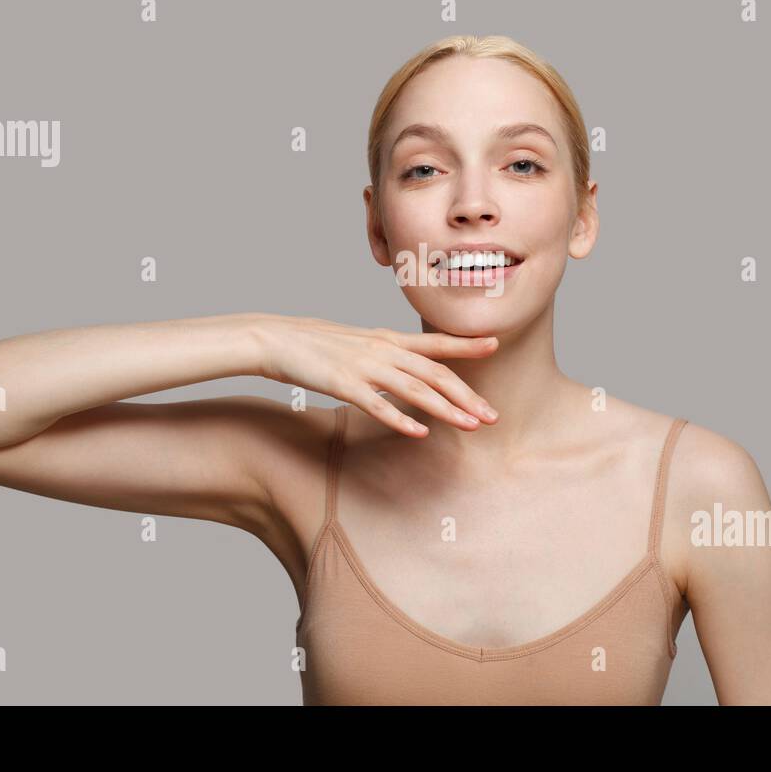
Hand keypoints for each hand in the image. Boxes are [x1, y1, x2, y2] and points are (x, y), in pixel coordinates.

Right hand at [252, 315, 498, 435]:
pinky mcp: (343, 384)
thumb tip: (405, 365)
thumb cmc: (315, 344)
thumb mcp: (357, 343)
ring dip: (446, 409)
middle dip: (467, 396)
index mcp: (386, 339)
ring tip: (471, 426)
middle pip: (434, 373)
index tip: (495, 344)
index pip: (434, 342)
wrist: (275, 338)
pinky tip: (419, 433)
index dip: (466, 345)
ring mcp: (364, 366)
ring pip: (415, 389)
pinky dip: (400, 419)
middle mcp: (382, 350)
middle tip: (493, 415)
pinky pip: (377, 404)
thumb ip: (384, 353)